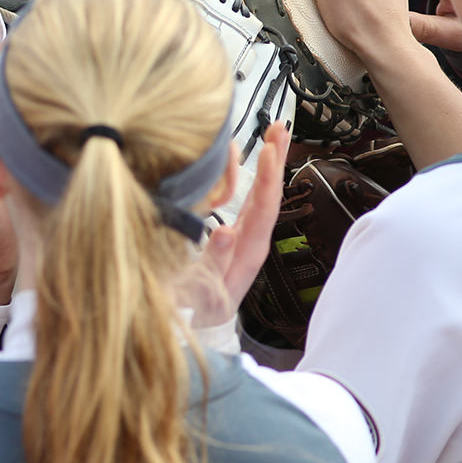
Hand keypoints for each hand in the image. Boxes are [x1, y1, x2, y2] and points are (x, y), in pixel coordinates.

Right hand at [188, 123, 289, 326]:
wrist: (181, 334)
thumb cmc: (185, 316)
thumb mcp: (197, 294)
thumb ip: (213, 265)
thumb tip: (227, 230)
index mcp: (245, 259)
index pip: (263, 213)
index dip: (267, 180)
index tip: (269, 149)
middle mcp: (248, 248)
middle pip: (268, 200)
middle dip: (275, 163)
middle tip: (280, 128)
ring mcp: (239, 244)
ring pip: (257, 200)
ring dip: (266, 168)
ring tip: (270, 137)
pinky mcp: (227, 241)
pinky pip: (242, 205)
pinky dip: (246, 180)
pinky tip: (243, 163)